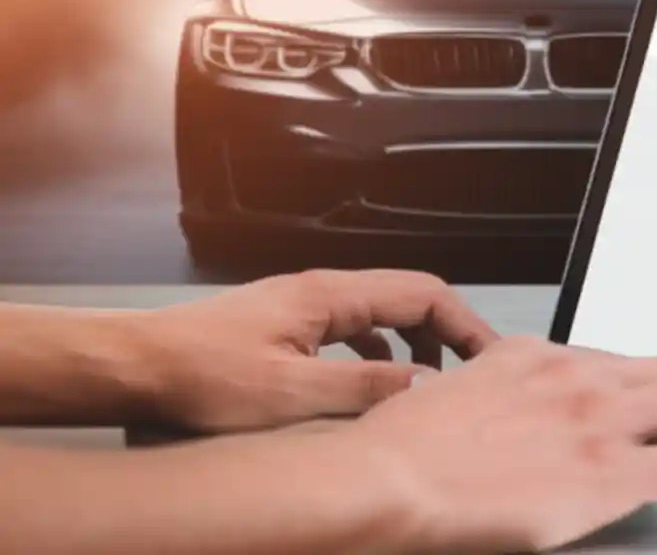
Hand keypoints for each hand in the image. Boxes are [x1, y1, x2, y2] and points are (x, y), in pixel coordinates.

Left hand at [138, 269, 498, 431]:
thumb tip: (421, 387)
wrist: (136, 367)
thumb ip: (363, 388)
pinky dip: (380, 356)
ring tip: (431, 386)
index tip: (490, 356)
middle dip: (449, 332)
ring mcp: (305, 306)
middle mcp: (322, 292)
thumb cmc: (197, 374)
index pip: (424, 294)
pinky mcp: (290, 326)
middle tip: (474, 370)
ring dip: (415, 346)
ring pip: (382, 316)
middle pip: (409, 298)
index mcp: (330, 296)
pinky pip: (354, 331)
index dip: (466, 324)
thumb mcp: (291, 394)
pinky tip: (375, 389)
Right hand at [342, 335, 656, 553]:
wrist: (387, 478)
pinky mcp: (612, 472)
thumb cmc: (405, 449)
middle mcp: (579, 376)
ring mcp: (599, 419)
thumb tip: (511, 417)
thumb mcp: (457, 396)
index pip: (620, 364)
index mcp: (539, 355)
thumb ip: (499, 396)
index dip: (652, 393)